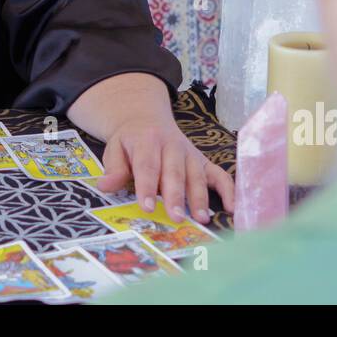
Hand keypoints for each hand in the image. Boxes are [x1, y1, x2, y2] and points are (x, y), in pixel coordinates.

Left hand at [96, 115, 234, 223]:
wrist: (145, 118)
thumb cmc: (130, 141)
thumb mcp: (114, 148)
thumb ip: (113, 168)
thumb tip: (104, 186)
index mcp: (148, 141)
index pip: (148, 166)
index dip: (148, 187)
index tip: (148, 207)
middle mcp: (173, 146)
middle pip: (175, 172)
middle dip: (176, 196)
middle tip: (176, 217)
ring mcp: (190, 154)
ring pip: (196, 175)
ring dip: (200, 197)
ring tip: (201, 218)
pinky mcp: (203, 161)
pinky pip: (218, 174)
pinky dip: (228, 189)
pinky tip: (232, 208)